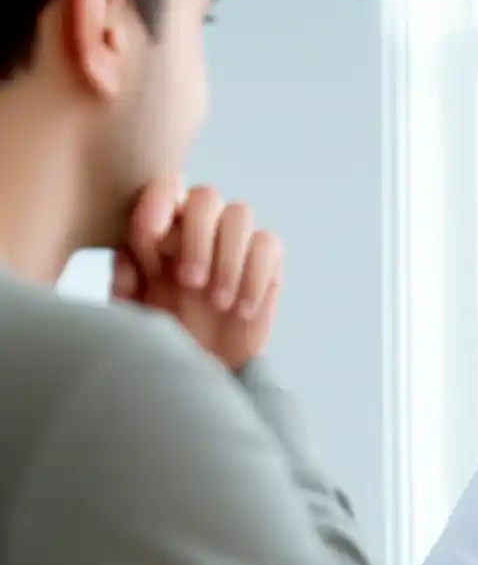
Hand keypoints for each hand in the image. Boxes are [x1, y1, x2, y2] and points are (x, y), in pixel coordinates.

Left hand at [111, 179, 283, 372]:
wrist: (204, 374)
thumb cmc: (164, 343)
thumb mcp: (132, 320)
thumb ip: (121, 287)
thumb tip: (123, 257)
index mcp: (162, 233)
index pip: (165, 190)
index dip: (159, 202)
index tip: (148, 237)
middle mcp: (200, 232)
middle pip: (206, 196)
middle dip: (197, 236)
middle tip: (189, 283)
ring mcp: (236, 245)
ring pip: (241, 213)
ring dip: (228, 257)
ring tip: (218, 302)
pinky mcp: (267, 264)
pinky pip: (269, 244)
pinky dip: (255, 276)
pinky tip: (242, 310)